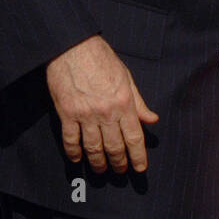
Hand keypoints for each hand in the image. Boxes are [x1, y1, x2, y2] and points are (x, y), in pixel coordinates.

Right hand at [45, 35, 158, 174]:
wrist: (73, 46)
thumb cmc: (102, 59)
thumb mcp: (127, 78)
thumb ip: (139, 102)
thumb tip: (152, 119)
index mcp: (124, 103)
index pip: (135, 137)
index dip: (138, 156)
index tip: (140, 168)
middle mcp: (107, 112)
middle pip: (115, 147)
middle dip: (119, 163)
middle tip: (120, 172)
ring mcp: (86, 114)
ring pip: (94, 148)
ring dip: (98, 163)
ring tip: (101, 170)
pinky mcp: (67, 113)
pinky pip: (71, 139)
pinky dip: (74, 153)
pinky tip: (78, 160)